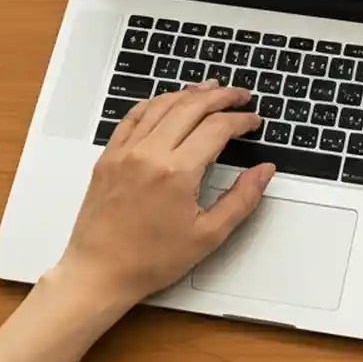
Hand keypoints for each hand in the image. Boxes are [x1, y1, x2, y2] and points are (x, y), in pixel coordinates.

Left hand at [52, 80, 274, 306]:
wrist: (98, 273)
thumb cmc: (150, 260)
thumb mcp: (208, 236)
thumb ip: (241, 199)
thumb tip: (264, 171)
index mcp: (176, 172)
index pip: (217, 128)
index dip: (240, 120)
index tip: (253, 121)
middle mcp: (149, 153)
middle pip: (191, 107)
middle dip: (221, 96)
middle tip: (240, 95)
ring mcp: (125, 152)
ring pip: (162, 105)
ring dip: (190, 93)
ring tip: (210, 88)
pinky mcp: (109, 156)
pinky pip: (134, 116)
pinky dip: (155, 103)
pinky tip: (168, 101)